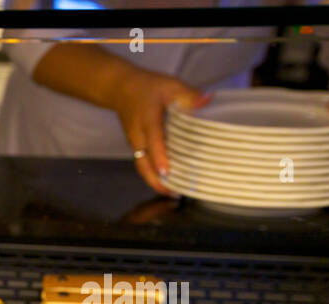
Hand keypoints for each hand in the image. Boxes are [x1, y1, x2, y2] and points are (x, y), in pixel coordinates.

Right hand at [106, 68, 209, 194]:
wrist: (120, 89)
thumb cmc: (147, 87)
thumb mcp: (170, 85)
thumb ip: (188, 95)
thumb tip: (207, 101)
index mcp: (147, 120)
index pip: (153, 141)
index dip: (160, 157)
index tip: (167, 172)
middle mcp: (138, 136)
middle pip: (143, 163)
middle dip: (156, 180)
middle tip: (173, 193)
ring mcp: (136, 144)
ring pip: (143, 167)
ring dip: (155, 181)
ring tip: (173, 193)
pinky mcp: (137, 147)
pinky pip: (143, 164)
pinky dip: (153, 175)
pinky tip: (167, 180)